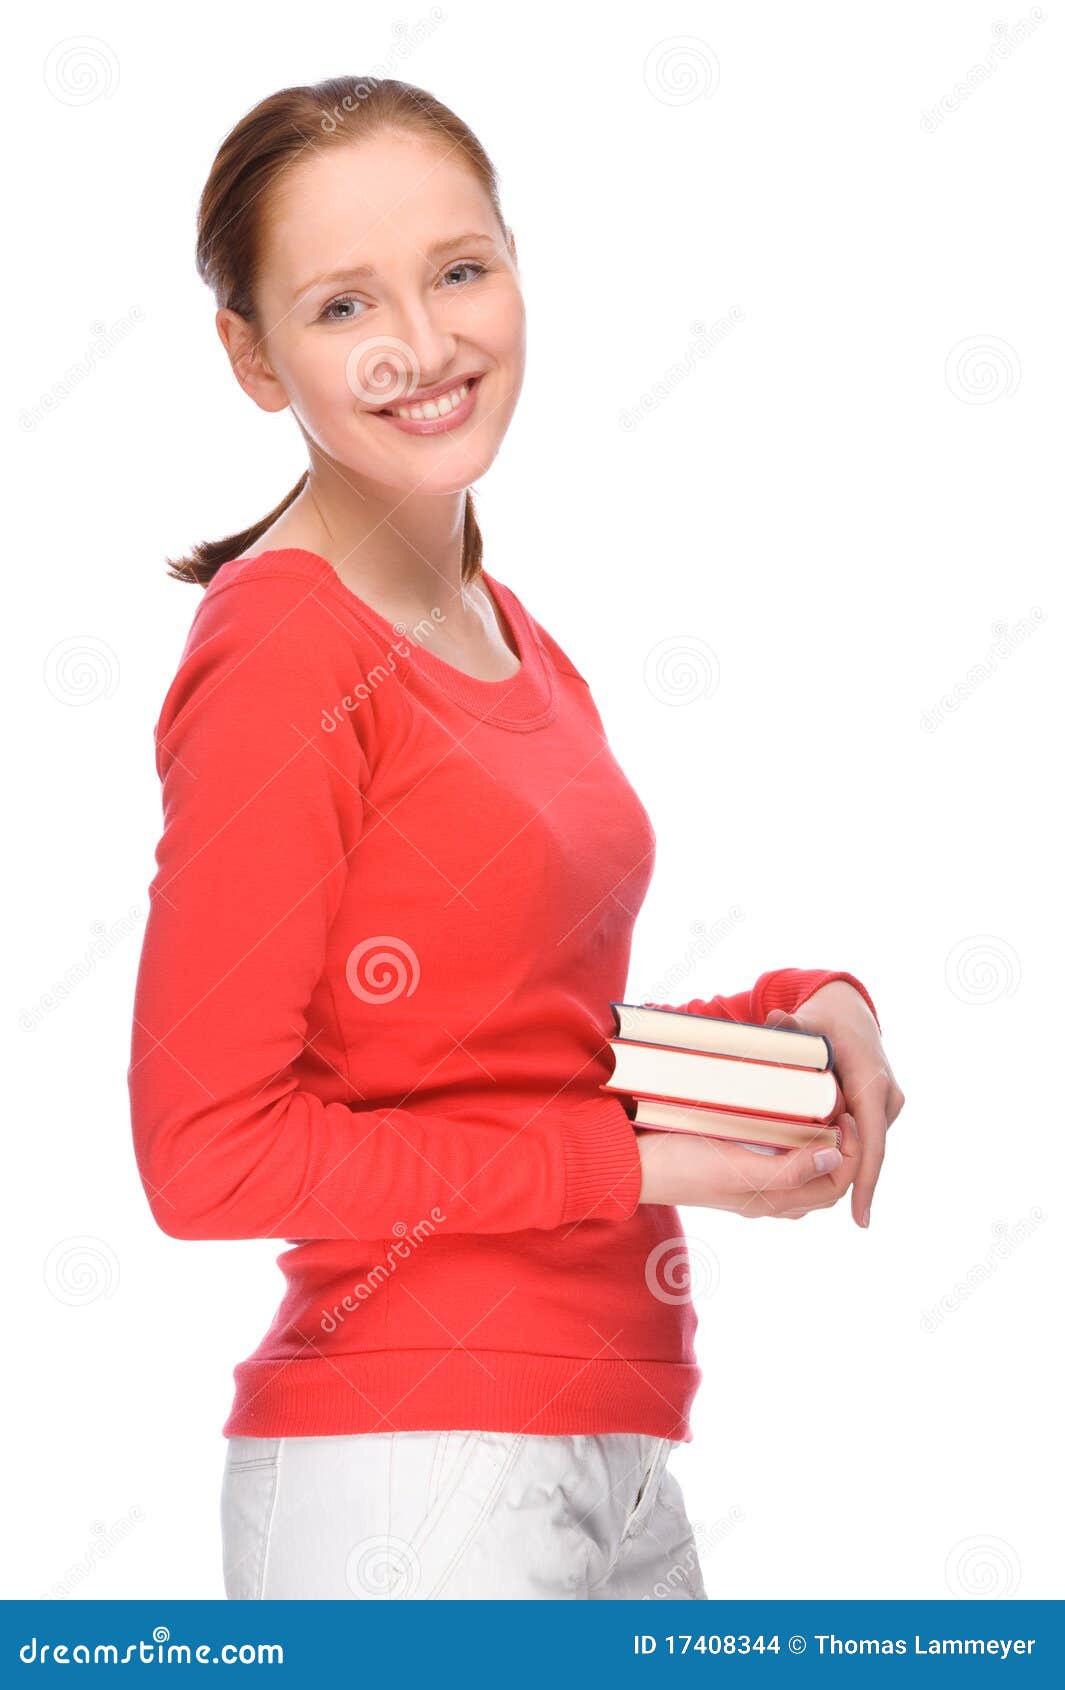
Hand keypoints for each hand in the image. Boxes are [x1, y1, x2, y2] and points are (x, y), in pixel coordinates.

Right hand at [636, 1111, 859, 1219]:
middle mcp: (767, 1199)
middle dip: (845, 1151)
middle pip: (825, 1182)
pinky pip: (781, 1163)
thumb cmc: (685, 1167)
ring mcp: (752, 1185)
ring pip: (805, 1173)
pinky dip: (797, 1145)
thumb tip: (835, 1159)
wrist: (638, 1167)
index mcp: (773, 1202)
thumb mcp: (739, 1168)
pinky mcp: (737, 1169)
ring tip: (823, 1114)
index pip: (835, 1184)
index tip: (846, 1116)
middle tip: (841, 1111)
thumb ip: (788, 1169)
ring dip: (822, 1148)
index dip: (851, 1153)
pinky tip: (789, 1122)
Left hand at [765, 980, 905, 1228]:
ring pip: (865, 1144)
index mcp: (872, 1084)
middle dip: (846, 1180)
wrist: (848, 1008)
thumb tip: (775, 1021)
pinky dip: (844, 1147)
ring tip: (808, 1183)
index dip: (865, 1183)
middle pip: (868, 1152)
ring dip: (842, 1161)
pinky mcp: (881, 1107)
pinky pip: (864, 1135)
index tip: (860, 1219)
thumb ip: (791, 1028)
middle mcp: (887, 1098)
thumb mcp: (808, 1023)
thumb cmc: (826, 1018)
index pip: (872, 1144)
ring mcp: (888, 1103)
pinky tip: (820, 1160)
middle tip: (815, 1208)